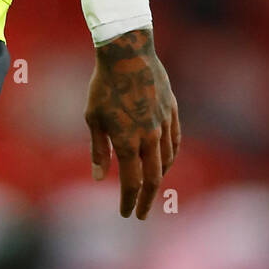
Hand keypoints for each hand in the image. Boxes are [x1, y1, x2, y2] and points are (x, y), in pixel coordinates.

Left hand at [85, 28, 179, 218]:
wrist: (128, 54)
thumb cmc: (104, 85)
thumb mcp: (93, 117)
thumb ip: (99, 149)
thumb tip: (99, 177)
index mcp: (128, 142)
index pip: (131, 183)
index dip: (129, 201)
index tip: (126, 214)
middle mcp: (150, 137)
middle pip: (152, 178)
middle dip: (146, 199)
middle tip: (141, 213)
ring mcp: (164, 124)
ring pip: (167, 160)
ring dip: (159, 178)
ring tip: (150, 187)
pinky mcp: (172, 110)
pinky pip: (175, 141)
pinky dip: (171, 155)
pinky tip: (165, 159)